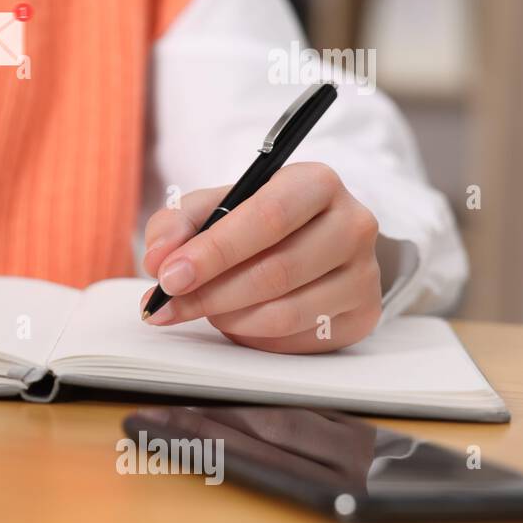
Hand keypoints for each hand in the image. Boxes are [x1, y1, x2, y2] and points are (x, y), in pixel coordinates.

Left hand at [140, 162, 382, 353]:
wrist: (306, 243)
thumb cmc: (254, 221)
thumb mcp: (212, 207)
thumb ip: (177, 224)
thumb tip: (158, 260)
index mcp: (316, 183)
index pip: (267, 218)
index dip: (214, 252)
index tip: (168, 277)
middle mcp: (353, 224)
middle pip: (276, 271)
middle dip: (209, 294)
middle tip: (166, 305)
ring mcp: (365, 274)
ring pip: (285, 312)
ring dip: (228, 318)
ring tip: (202, 309)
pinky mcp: (363, 315)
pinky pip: (297, 338)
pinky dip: (253, 336)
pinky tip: (236, 321)